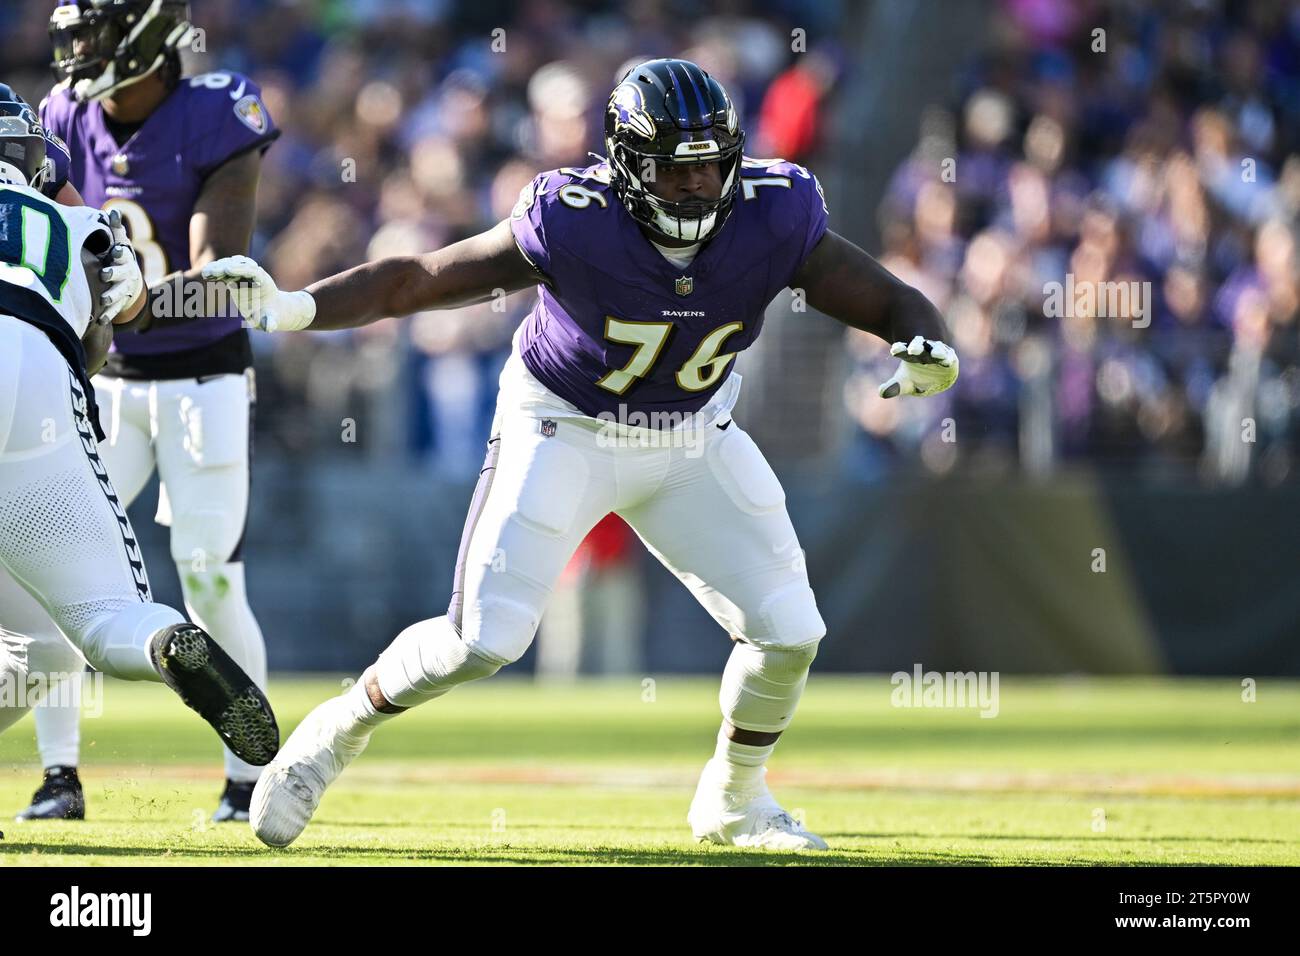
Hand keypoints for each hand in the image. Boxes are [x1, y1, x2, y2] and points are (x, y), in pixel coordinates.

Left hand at [96, 209, 143, 324]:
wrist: (131, 282)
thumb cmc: (119, 259)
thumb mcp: (120, 243)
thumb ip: (116, 229)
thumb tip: (113, 210)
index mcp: (125, 260)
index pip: (123, 255)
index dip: (120, 253)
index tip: (115, 251)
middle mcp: (126, 276)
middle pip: (121, 275)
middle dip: (114, 274)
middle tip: (104, 274)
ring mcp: (124, 290)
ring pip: (119, 294)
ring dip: (112, 296)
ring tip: (103, 299)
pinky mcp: (119, 304)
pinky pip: (114, 310)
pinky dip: (108, 315)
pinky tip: (100, 320)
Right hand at [201, 255, 315, 331]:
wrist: (269, 309)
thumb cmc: (269, 316)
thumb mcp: (270, 320)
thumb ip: (269, 322)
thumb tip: (269, 328)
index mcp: (264, 282)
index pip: (252, 271)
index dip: (240, 269)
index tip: (228, 270)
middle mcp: (254, 274)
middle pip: (240, 264)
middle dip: (226, 267)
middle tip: (212, 272)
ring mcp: (244, 273)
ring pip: (231, 264)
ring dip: (218, 267)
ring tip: (206, 273)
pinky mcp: (235, 277)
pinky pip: (225, 270)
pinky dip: (216, 271)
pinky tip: (206, 274)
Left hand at [878, 336, 958, 398]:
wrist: (936, 376)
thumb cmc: (917, 377)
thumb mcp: (904, 383)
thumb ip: (893, 387)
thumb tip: (881, 393)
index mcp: (910, 355)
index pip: (903, 350)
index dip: (899, 349)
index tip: (894, 351)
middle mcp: (923, 351)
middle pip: (919, 346)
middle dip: (916, 347)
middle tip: (913, 350)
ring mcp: (937, 353)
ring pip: (936, 349)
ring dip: (936, 351)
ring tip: (935, 354)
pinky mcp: (949, 358)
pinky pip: (949, 357)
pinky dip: (948, 359)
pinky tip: (947, 362)